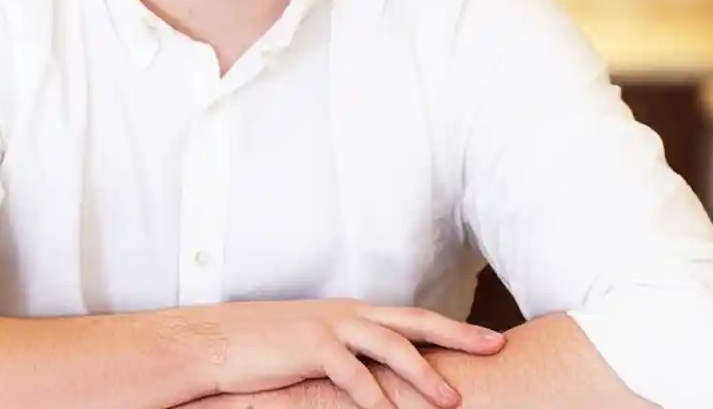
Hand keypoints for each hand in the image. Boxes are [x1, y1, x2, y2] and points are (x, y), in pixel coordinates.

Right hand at [193, 299, 504, 408]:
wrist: (214, 341)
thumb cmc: (261, 349)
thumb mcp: (310, 346)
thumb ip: (345, 353)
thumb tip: (374, 374)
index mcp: (350, 311)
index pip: (410, 318)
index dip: (450, 327)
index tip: (484, 336)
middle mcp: (346, 313)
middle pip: (414, 321)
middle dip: (459, 334)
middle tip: (497, 346)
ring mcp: (329, 326)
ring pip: (392, 346)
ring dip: (425, 375)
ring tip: (452, 401)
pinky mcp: (310, 347)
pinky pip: (353, 374)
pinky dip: (374, 398)